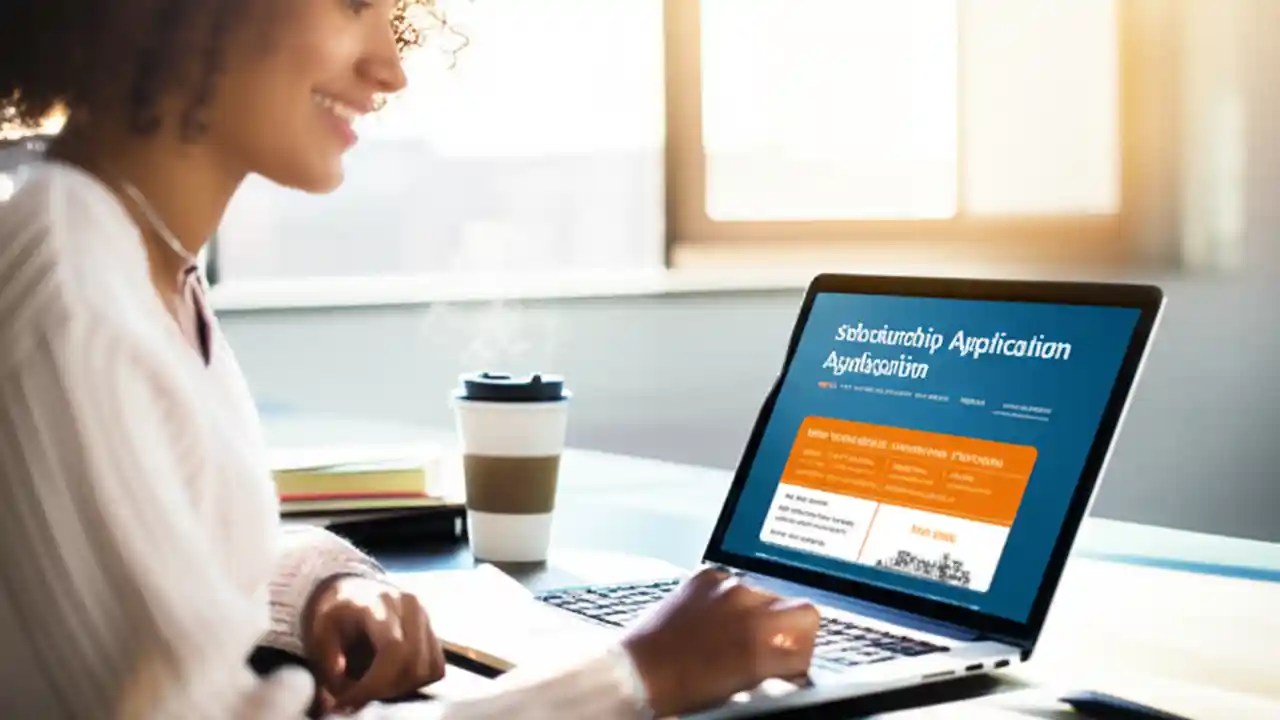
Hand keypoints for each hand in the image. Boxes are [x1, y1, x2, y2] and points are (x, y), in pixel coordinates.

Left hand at [302, 575, 445, 713]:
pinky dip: (416, 681)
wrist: (355, 592)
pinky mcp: (434, 631)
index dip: (374, 683)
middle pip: (414, 663)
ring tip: (374, 685)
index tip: (348, 700)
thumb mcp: (321, 631)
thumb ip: (328, 656)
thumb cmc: (337, 615)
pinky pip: (436, 668)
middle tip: (359, 696)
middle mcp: (409, 606)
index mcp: (379, 602)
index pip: (394, 649)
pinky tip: (392, 678)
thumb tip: (342, 676)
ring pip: (428, 668)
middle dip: (385, 689)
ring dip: (401, 687)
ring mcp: (426, 617)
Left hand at [621, 568, 819, 716]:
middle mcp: (749, 604)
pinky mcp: (704, 576)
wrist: (638, 672)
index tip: (791, 659)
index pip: (810, 623)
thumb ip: (776, 663)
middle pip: (793, 605)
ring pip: (763, 593)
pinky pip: (731, 582)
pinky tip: (710, 620)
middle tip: (765, 648)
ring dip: (755, 612)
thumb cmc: (685, 689)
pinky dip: (727, 599)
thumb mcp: (745, 683)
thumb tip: (791, 657)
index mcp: (763, 639)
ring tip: (729, 636)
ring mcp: (725, 586)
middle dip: (784, 628)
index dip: (803, 646)